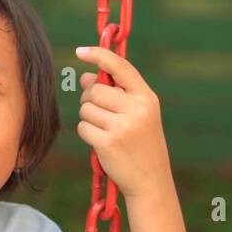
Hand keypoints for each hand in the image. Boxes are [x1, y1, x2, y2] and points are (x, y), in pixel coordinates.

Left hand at [74, 46, 171, 198]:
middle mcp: (137, 109)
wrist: (150, 180)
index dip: (99, 56)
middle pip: (95, 90)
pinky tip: (102, 144)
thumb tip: (85, 77)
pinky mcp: (108, 142)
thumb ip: (116, 94)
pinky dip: (87, 134)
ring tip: (106, 131)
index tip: (81, 51)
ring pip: (86, 108)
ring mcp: (123, 126)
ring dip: (89, 119)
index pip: (120, 67)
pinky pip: (83, 127)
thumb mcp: (138, 115)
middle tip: (101, 114)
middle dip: (90, 99)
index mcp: (146, 97)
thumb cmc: (140, 143)